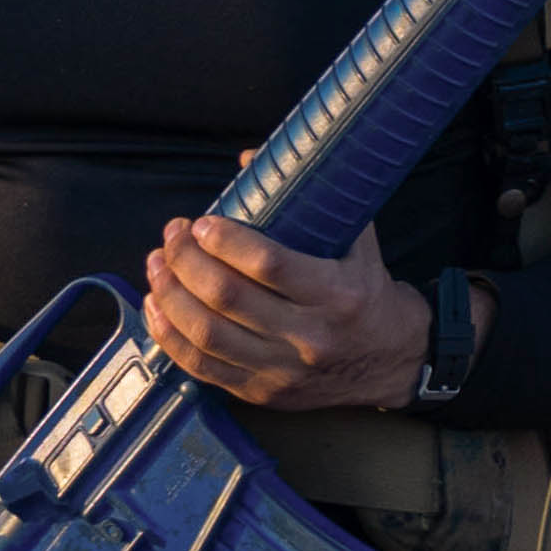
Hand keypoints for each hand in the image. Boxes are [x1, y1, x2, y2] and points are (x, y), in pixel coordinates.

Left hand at [144, 215, 431, 409]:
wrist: (394, 363)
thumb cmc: (369, 294)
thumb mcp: (359, 245)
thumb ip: (314, 201)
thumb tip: (249, 159)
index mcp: (339, 295)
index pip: (270, 266)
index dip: (226, 241)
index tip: (202, 223)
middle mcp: (310, 336)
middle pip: (228, 297)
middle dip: (186, 261)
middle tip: (173, 236)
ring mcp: (283, 370)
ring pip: (207, 333)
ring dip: (170, 294)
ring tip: (157, 264)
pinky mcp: (262, 392)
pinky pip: (202, 366)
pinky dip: (169, 335)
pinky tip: (156, 306)